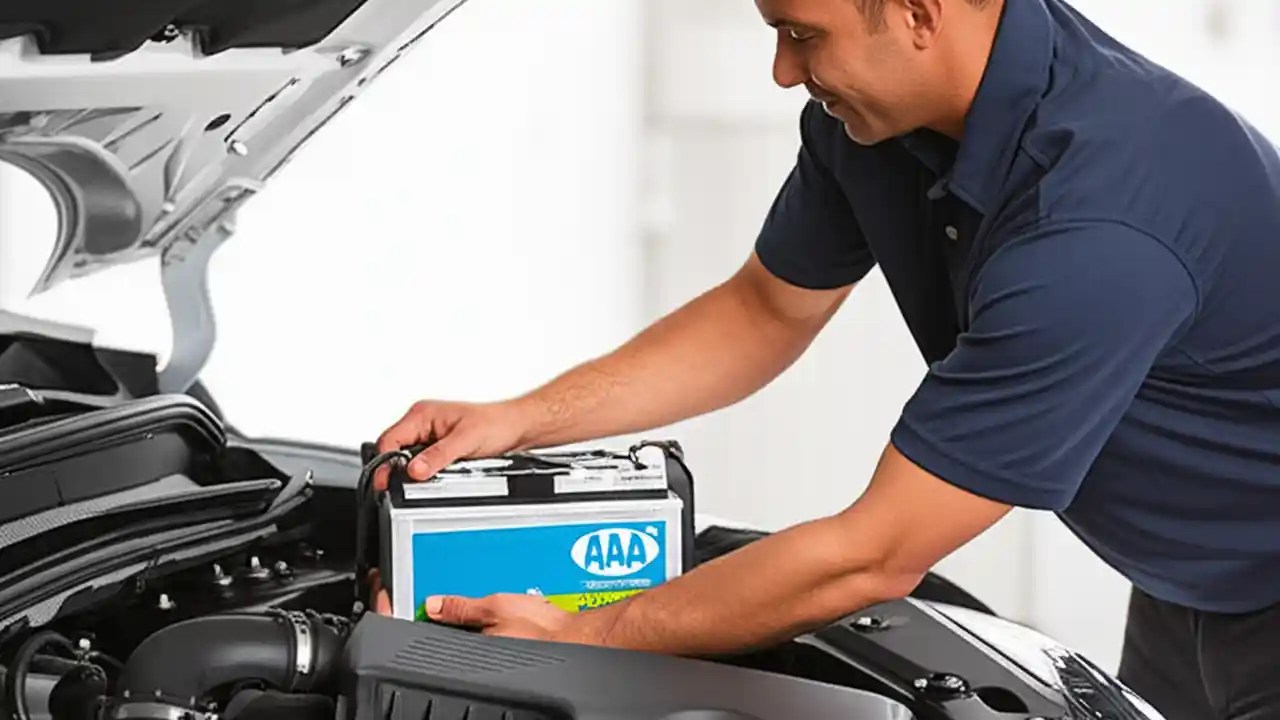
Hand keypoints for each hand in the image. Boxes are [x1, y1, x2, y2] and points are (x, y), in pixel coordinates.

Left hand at [367, 572, 584, 642]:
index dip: (388, 606)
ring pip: (443, 638)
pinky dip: (456, 626)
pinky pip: (464, 640)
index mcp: (461, 646)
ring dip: (434, 617)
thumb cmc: (551, 632)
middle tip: (402, 582)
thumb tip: (434, 604)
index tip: (382, 589)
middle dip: (411, 608)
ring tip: (428, 594)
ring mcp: (480, 659)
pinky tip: (460, 612)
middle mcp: (467, 658)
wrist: (581, 644)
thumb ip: (462, 607)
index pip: (408, 627)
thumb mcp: (500, 606)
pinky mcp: (496, 657)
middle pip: (423, 633)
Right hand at [374, 399, 532, 489]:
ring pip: (407, 460)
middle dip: (399, 469)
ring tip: (433, 476)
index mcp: (422, 414)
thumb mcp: (465, 441)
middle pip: (394, 451)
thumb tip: (414, 470)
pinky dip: (426, 473)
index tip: (387, 481)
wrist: (516, 428)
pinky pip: (422, 464)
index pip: (389, 440)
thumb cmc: (496, 424)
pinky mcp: (438, 448)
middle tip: (409, 485)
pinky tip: (440, 475)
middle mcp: (422, 423)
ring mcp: (429, 436)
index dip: (385, 463)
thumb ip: (437, 456)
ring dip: (415, 472)